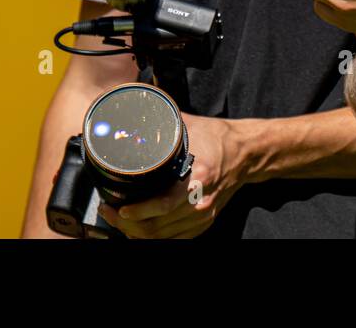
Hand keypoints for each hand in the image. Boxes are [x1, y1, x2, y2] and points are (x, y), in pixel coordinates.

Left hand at [97, 112, 247, 238]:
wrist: (246, 153)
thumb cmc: (217, 138)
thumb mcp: (188, 127)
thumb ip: (158, 122)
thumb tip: (130, 114)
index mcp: (198, 179)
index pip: (163, 205)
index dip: (136, 212)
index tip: (117, 207)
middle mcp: (201, 203)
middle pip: (157, 228)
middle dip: (127, 224)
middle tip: (109, 211)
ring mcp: (203, 216)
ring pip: (163, 238)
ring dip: (137, 233)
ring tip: (119, 219)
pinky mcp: (204, 223)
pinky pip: (175, 239)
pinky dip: (154, 238)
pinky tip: (139, 228)